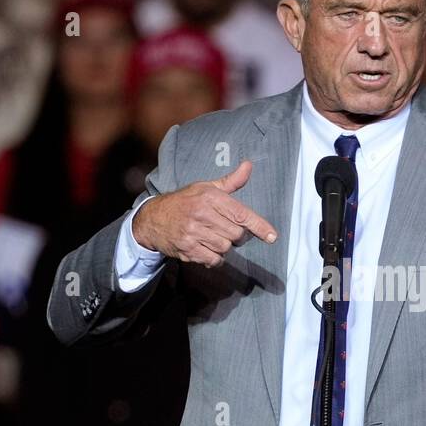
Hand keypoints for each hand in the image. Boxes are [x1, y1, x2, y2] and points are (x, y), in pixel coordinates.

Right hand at [132, 160, 276, 266]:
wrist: (153, 218)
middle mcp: (202, 214)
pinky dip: (214, 258)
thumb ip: (230, 182)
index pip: (241, 214)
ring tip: (212, 237)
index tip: (272, 236)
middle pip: (236, 234)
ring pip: (225, 248)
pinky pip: (213, 259)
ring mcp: (193, 232)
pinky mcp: (187, 248)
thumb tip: (249, 165)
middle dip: (236, 236)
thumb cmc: (185, 201)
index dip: (259, 226)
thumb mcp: (206, 187)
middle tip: (225, 230)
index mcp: (210, 197)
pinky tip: (206, 249)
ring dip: (224, 247)